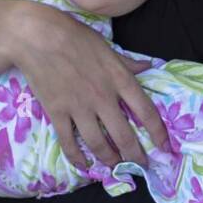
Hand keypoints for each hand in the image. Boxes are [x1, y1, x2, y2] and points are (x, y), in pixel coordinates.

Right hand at [10, 2, 169, 170]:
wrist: (37, 36)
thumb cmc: (75, 36)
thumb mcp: (107, 47)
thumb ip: (128, 63)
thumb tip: (149, 67)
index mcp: (119, 79)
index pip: (146, 112)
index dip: (158, 133)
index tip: (165, 147)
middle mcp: (103, 98)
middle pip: (124, 136)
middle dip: (136, 156)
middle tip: (141, 165)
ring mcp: (79, 107)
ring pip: (98, 144)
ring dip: (109, 159)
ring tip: (116, 166)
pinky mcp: (57, 113)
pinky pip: (68, 142)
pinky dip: (77, 157)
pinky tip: (84, 165)